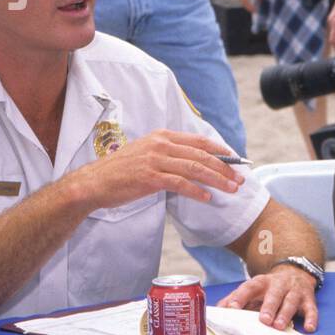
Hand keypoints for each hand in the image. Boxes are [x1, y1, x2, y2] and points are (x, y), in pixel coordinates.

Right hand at [66, 129, 241, 211]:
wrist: (95, 182)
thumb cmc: (122, 171)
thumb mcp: (147, 154)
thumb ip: (169, 154)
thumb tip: (194, 163)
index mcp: (162, 136)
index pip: (199, 141)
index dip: (221, 150)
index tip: (236, 159)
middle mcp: (161, 145)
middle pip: (201, 155)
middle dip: (225, 167)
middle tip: (240, 179)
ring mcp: (155, 160)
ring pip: (195, 168)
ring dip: (217, 179)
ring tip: (232, 189)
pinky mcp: (150, 177)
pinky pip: (180, 183)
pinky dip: (197, 191)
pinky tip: (208, 198)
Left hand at [217, 265, 318, 330]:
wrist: (296, 272)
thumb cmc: (270, 287)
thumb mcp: (253, 288)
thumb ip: (236, 298)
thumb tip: (217, 309)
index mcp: (261, 282)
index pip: (249, 287)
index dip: (240, 297)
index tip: (232, 308)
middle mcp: (279, 284)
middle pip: (274, 294)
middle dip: (269, 306)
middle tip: (263, 320)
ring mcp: (295, 291)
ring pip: (291, 301)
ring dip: (285, 313)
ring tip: (279, 326)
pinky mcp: (309, 299)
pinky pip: (311, 309)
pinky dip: (311, 318)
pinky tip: (309, 328)